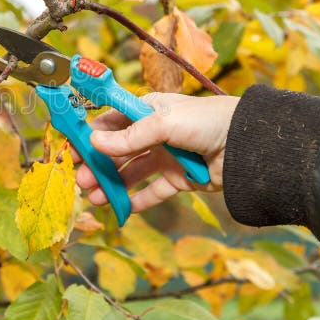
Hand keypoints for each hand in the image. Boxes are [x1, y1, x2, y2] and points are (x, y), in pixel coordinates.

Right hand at [74, 93, 238, 212]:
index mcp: (149, 110)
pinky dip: (137, 201)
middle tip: (80, 179)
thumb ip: (129, 136)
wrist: (247, 145)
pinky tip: (121, 208)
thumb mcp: (164, 123)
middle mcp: (155, 133)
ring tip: (94, 197)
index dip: (91, 135)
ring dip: (111, 184)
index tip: (72, 149)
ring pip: (132, 172)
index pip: (112, 122)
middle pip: (118, 150)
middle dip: (97, 164)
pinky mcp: (179, 179)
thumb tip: (94, 143)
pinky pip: (153, 192)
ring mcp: (166, 157)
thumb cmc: (207, 121)